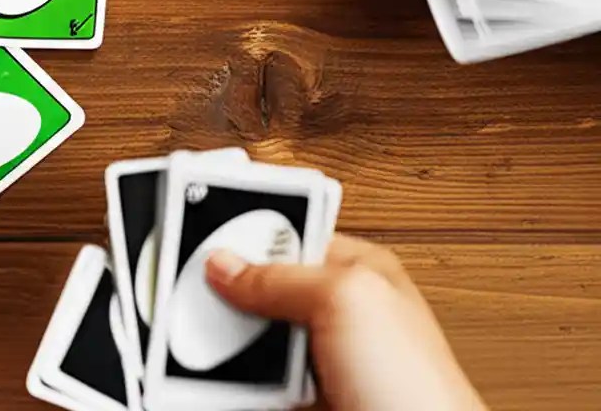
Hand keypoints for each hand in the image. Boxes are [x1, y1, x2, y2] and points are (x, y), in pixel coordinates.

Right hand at [206, 234, 485, 410]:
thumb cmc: (418, 392)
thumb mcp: (346, 302)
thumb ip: (282, 275)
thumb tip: (225, 265)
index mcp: (360, 271)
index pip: (291, 233)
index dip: (251, 234)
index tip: (208, 237)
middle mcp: (338, 314)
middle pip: (261, 288)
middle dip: (232, 297)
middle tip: (207, 298)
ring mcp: (319, 360)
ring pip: (251, 340)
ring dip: (230, 347)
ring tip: (215, 348)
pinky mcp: (301, 399)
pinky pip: (251, 383)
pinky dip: (235, 384)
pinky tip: (225, 382)